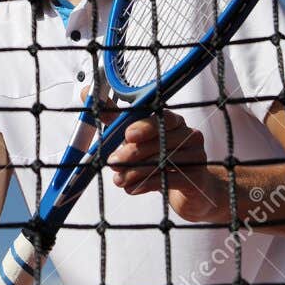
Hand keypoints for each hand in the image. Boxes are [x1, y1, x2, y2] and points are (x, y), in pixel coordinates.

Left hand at [106, 105, 226, 223]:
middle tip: (112, 163)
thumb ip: (114, 119)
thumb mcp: (135, 139)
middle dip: (132, 153)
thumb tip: (87, 92)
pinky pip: (169, 178)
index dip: (145, 126)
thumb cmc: (159, 159)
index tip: (127, 135)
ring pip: (162, 161)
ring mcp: (197, 156)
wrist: (190, 192)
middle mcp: (189, 135)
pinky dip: (146, 184)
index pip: (163, 117)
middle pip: (160, 141)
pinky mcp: (197, 178)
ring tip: (118, 180)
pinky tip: (132, 188)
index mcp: (174, 121)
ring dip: (135, 172)